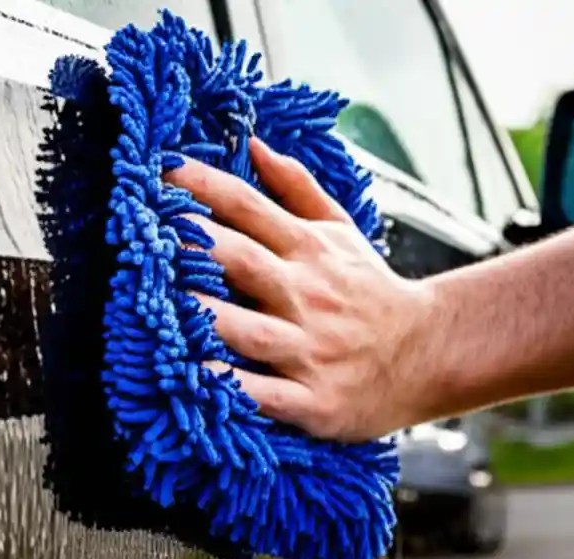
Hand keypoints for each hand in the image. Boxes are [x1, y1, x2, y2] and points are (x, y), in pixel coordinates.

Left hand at [164, 137, 434, 441]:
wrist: (427, 354)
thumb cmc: (370, 292)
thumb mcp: (340, 231)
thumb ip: (296, 188)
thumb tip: (253, 144)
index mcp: (309, 250)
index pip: (248, 207)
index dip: (204, 186)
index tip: (159, 171)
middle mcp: (306, 295)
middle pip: (243, 261)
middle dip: (195, 244)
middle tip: (146, 230)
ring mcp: (309, 348)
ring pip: (248, 329)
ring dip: (204, 315)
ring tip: (160, 303)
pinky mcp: (312, 399)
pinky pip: (263, 393)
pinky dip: (230, 386)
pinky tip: (194, 377)